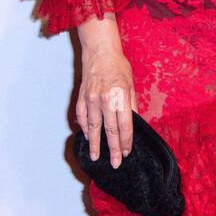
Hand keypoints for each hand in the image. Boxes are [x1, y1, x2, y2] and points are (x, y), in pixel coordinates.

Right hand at [77, 46, 136, 167]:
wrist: (100, 52)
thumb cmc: (118, 67)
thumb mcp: (131, 84)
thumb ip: (132, 104)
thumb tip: (134, 122)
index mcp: (121, 96)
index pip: (125, 124)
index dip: (126, 141)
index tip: (127, 152)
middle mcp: (105, 99)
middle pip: (110, 130)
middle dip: (113, 149)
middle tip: (114, 163)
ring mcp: (91, 99)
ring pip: (93, 127)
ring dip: (95, 143)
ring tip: (95, 157)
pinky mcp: (81, 97)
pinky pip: (82, 117)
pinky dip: (84, 128)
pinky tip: (87, 137)